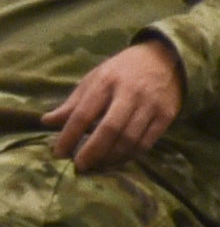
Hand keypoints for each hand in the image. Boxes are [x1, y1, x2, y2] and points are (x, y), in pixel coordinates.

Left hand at [52, 38, 182, 172]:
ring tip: (98, 166)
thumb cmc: (121, 72)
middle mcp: (130, 92)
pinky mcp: (167, 115)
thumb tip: (46, 122)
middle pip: (110, 129)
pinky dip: (130, 155)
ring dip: (111, 157)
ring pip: (130, 139)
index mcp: (106, 81)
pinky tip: (118, 160)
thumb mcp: (94, 79)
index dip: (68, 137)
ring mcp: (151, 104)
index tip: (58, 154)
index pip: (83, 114)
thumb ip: (72, 103)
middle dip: (92, 152)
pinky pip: (147, 142)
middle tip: (80, 166)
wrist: (164, 59)